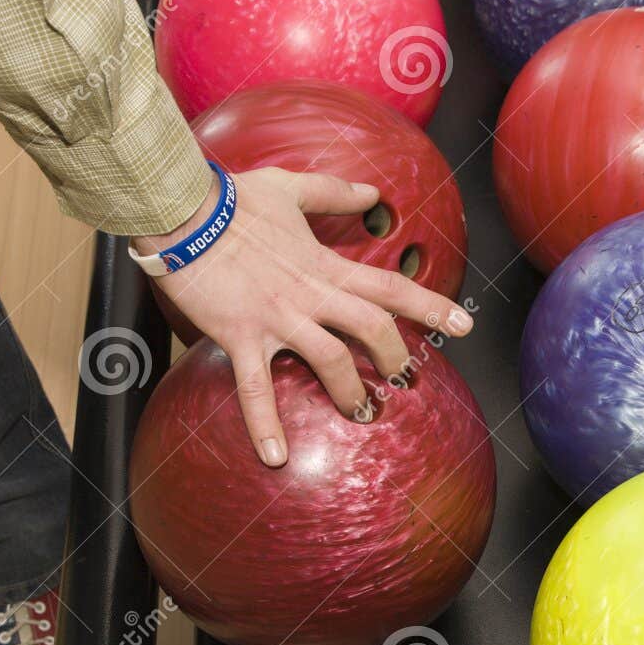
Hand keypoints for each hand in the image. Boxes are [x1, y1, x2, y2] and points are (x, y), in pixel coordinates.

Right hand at [137, 167, 472, 466]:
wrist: (179, 210)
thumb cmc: (230, 199)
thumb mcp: (289, 186)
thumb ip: (333, 192)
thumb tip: (371, 192)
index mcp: (324, 264)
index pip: (390, 287)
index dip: (431, 307)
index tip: (464, 326)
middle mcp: (310, 294)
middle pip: (372, 327)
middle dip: (396, 357)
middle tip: (407, 380)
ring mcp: (277, 316)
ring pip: (330, 360)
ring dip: (351, 392)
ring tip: (361, 413)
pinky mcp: (240, 334)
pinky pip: (255, 387)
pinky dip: (265, 424)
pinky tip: (276, 457)